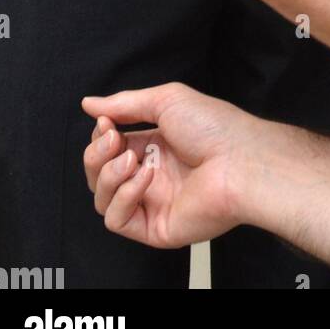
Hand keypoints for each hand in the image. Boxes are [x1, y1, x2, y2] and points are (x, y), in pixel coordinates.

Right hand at [80, 83, 279, 247]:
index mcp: (155, 145)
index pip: (109, 146)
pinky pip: (117, 219)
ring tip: (132, 159)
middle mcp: (151, 174)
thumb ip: (125, 103)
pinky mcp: (154, 227)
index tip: (107, 123)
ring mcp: (152, 202)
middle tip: (113, 139)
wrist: (240, 161)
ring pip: (102, 198)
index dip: (100, 135)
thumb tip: (89, 103)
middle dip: (96, 154)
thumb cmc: (213, 127)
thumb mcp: (167, 100)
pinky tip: (146, 178)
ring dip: (107, 174)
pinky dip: (123, 196)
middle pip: (99, 173)